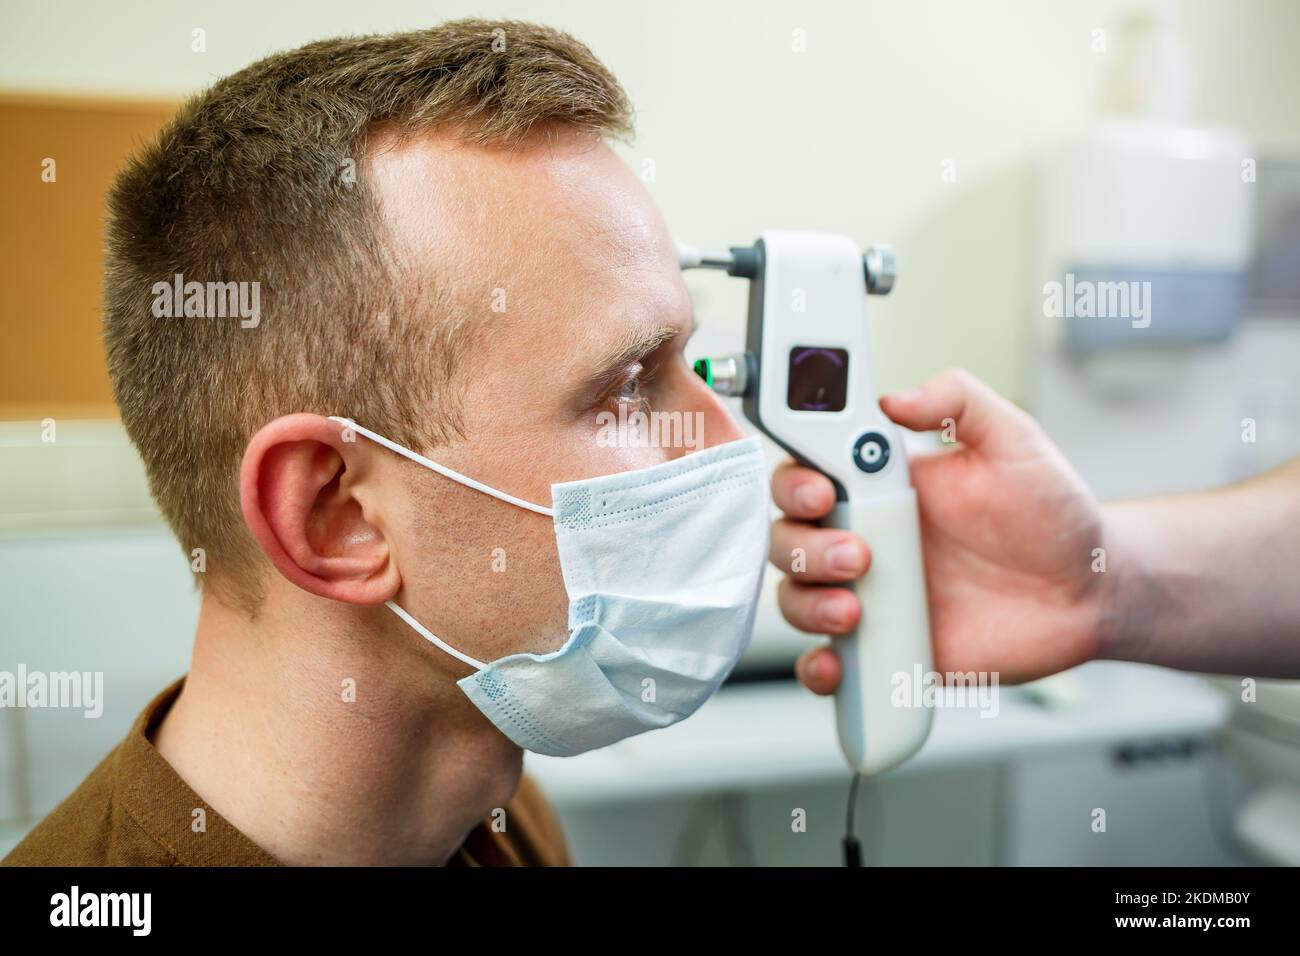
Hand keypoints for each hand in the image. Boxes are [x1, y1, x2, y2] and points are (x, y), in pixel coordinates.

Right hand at [775, 368, 1104, 692]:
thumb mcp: (1013, 440)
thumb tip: (896, 398)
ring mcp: (867, 594)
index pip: (805, 474)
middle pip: (786, 538)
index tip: (822, 492)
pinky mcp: (884, 646)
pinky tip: (837, 664)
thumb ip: (959, 400)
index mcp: (878, 487)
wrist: (1085, 594)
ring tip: (855, 609)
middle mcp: (861, 537)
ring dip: (808, 604)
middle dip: (804, 547)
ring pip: (795, 598)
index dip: (795, 484)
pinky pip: (827, 661)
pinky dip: (818, 668)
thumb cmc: (1049, 515)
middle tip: (857, 554)